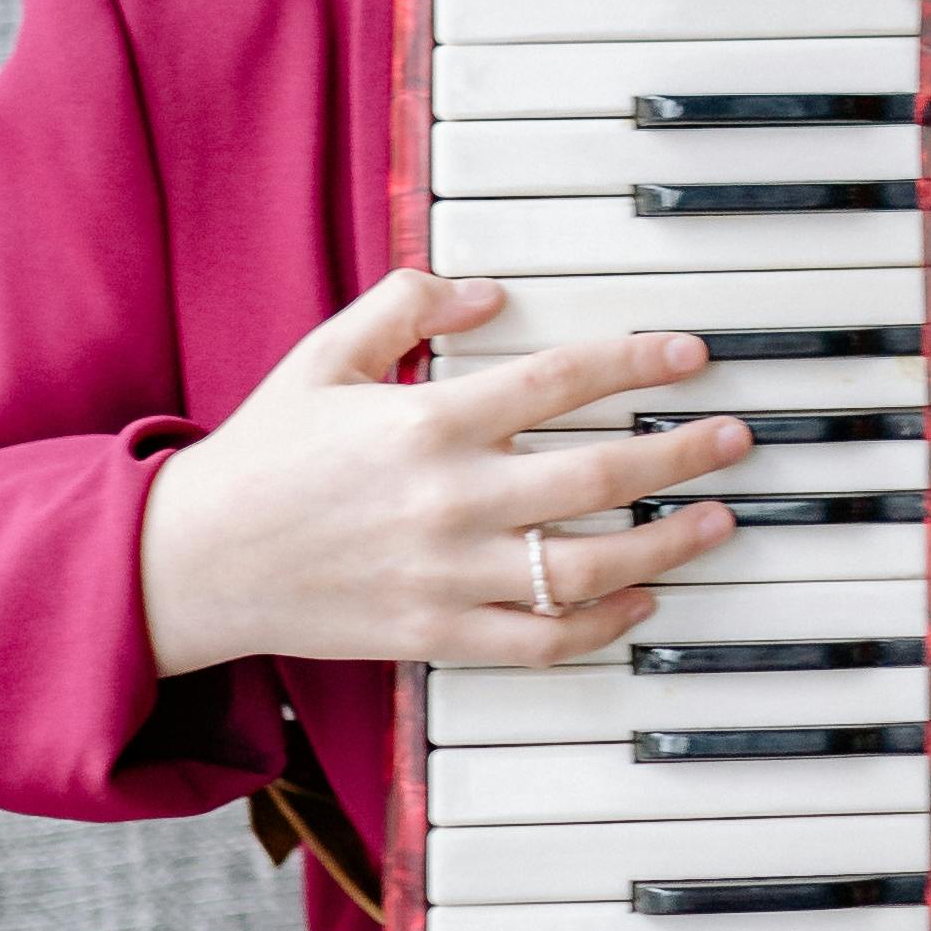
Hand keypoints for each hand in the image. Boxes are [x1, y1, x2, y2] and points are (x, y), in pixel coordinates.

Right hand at [137, 269, 747, 683]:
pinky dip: (605, 626)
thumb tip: (491, 289)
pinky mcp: (438, 636)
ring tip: (717, 518)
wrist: (193, 563)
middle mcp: (450, 501)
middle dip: (683, 454)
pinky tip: (644, 599)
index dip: (639, 363)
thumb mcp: (323, 356)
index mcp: (427, 422)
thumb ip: (406, 305)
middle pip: (599, 476)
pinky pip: (544, 641)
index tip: (692, 354)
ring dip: (669, 543)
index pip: (561, 381)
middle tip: (737, 438)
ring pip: (588, 567)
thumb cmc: (262, 455)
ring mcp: (448, 576)